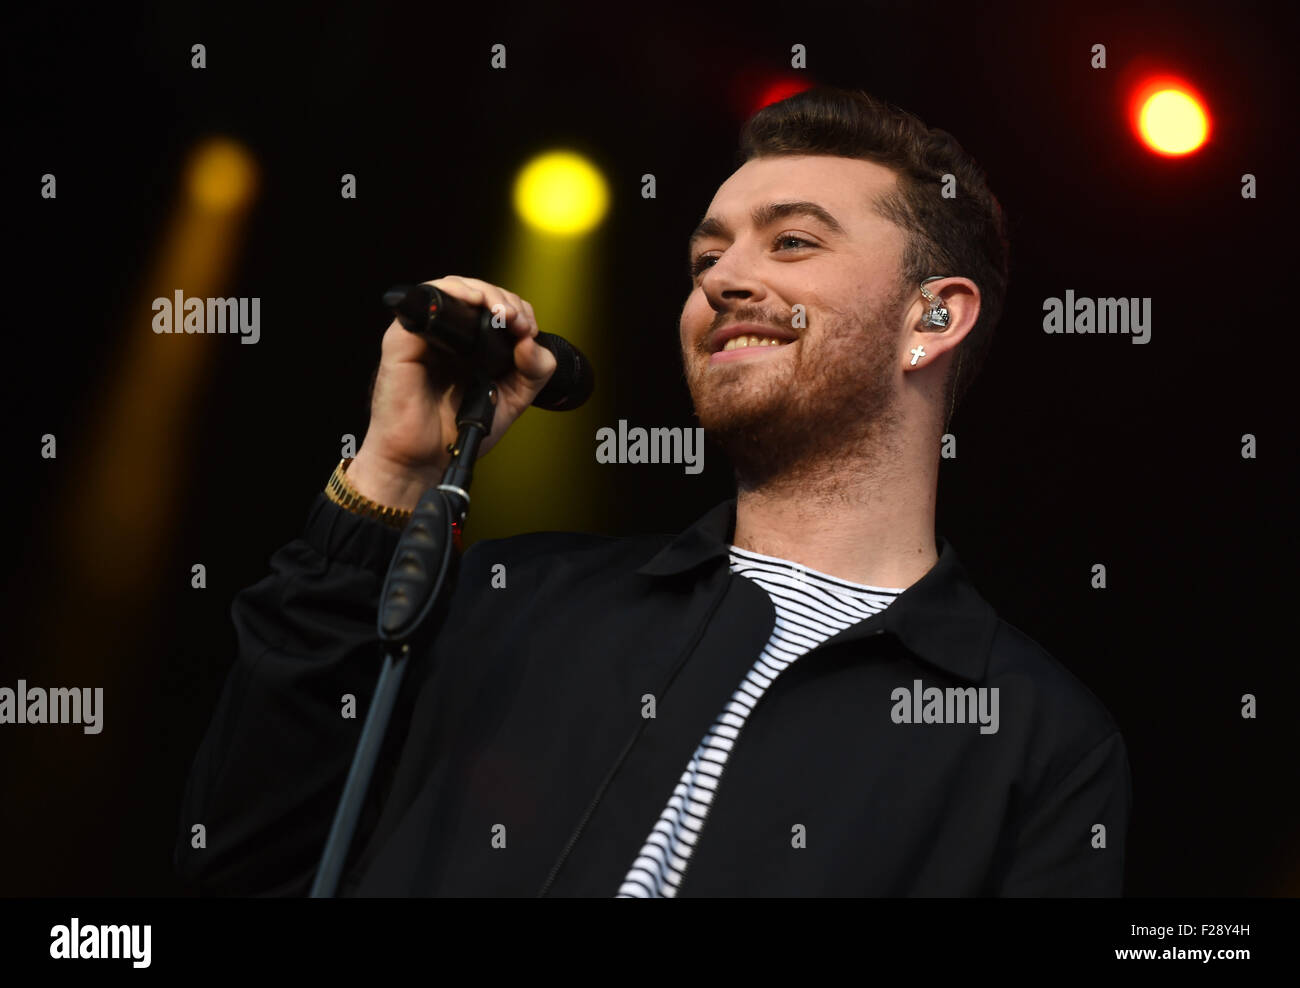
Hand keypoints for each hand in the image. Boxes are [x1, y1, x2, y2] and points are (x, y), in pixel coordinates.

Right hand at [346, 276, 556, 510]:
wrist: (425, 460)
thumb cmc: (457, 431)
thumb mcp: (511, 400)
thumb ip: (532, 373)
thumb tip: (532, 342)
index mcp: (470, 346)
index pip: (495, 308)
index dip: (518, 310)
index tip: (529, 330)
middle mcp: (447, 336)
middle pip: (475, 292)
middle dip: (505, 299)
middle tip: (520, 321)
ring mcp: (425, 336)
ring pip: (452, 288)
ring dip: (483, 292)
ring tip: (503, 313)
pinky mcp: (402, 340)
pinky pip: (424, 303)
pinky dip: (452, 294)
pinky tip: (474, 304)